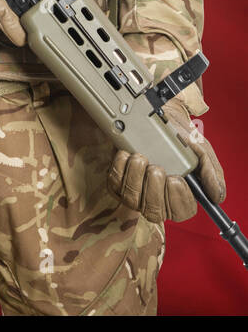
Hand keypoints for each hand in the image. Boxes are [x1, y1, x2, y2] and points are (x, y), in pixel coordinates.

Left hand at [107, 100, 226, 222]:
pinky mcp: (118, 181)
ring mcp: (136, 193)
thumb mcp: (202, 153)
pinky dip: (119, 169)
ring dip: (134, 178)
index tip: (176, 179)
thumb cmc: (181, 139)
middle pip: (154, 211)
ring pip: (132, 199)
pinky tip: (126, 155)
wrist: (158, 118)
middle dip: (154, 189)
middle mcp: (157, 199)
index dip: (178, 200)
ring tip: (140, 158)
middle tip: (156, 168)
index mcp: (180, 196)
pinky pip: (115, 184)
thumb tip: (216, 195)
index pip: (180, 213)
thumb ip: (211, 174)